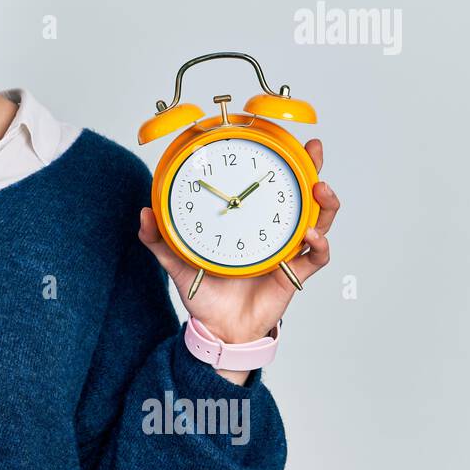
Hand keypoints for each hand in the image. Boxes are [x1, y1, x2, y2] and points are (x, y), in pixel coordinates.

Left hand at [137, 138, 339, 343]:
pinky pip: (317, 257)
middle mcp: (272, 232)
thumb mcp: (178, 261)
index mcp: (248, 222)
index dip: (276, 164)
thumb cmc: (204, 293)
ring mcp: (287, 251)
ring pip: (319, 220)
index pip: (267, 186)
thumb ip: (160, 239)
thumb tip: (144, 213)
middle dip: (312, 170)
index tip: (279, 140)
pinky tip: (312, 235)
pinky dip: (320, 244)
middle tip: (313, 151)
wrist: (217, 329)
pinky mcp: (294, 274)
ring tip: (319, 188)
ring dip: (324, 203)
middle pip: (300, 195)